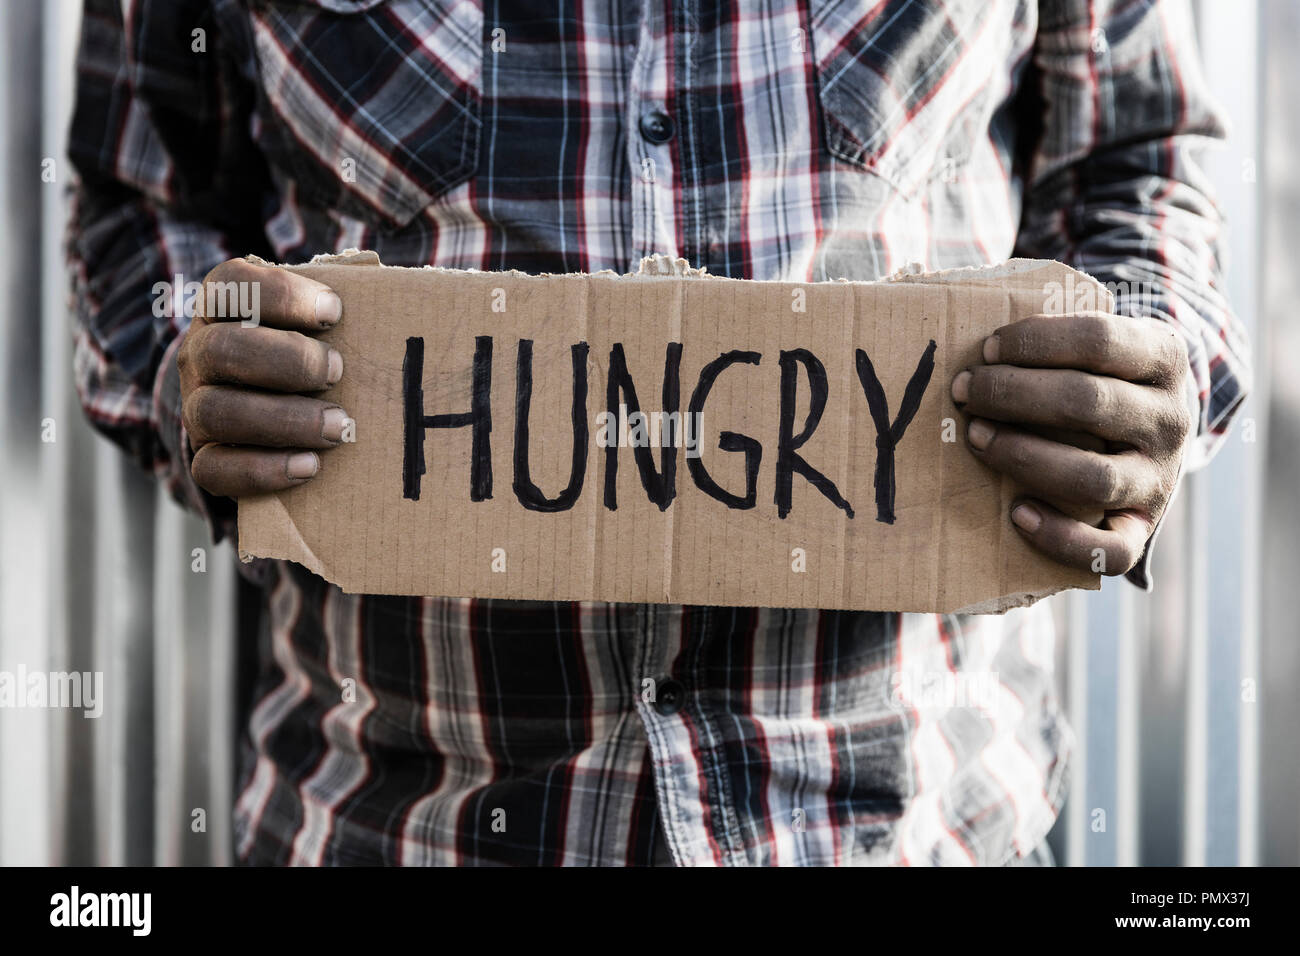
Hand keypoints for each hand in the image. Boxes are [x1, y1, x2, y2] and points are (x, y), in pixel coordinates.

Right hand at [177, 258, 347, 497]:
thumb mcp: (317, 325)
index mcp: (224, 308)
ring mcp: (196, 407)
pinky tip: (311, 466)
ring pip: (215, 411)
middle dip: (289, 361)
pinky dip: (263, 470)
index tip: (334, 312)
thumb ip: (337, 313)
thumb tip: (392, 308)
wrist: (279, 416)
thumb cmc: (313, 353)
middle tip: (339, 372)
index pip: (231, 284)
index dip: (281, 295)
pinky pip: (212, 469)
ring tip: (339, 426)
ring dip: (284, 420)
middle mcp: (200, 353)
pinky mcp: (205, 456)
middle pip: (222, 349)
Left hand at [950, 312, 1193, 575]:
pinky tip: (1016, 512)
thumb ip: (1054, 336)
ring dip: (1024, 457)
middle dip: (1012, 395)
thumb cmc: (1100, 379)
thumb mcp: (1100, 346)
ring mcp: (1160, 479)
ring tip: (977, 439)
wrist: (1153, 436)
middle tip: (965, 393)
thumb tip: (969, 331)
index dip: (1033, 342)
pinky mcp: (1143, 529)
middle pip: (1086, 403)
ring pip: (1092, 477)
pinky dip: (1059, 537)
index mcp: (1163, 357)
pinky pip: (1109, 551)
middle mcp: (1171, 419)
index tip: (985, 350)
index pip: (1097, 339)